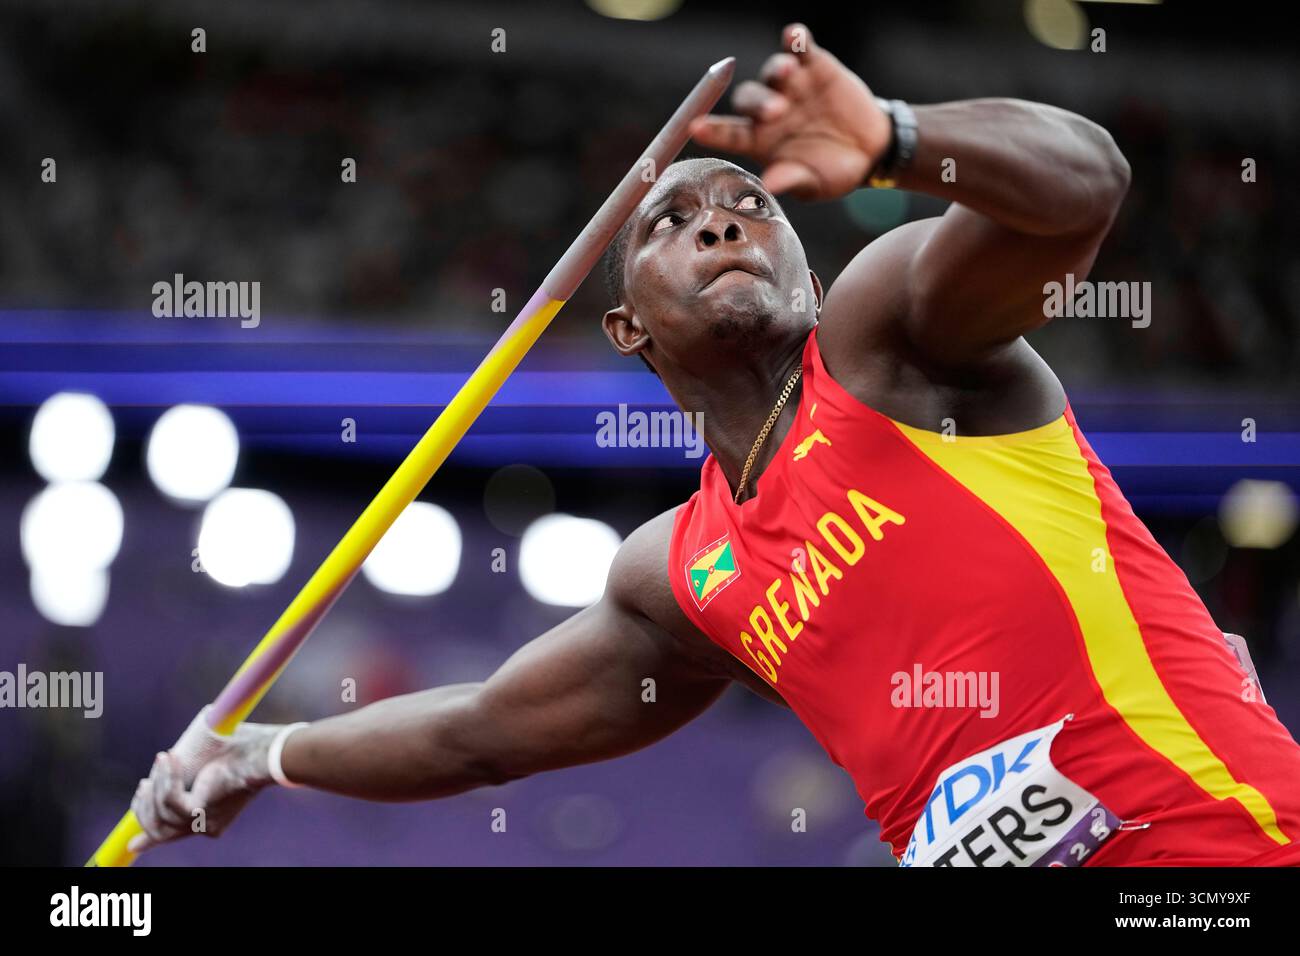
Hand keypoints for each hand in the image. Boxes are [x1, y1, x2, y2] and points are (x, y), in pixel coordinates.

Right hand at [128, 709, 282, 853]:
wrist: (267, 753)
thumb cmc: (246, 750)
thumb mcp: (212, 763)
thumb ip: (192, 769)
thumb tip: (170, 756)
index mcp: (210, 817)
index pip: (173, 835)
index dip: (150, 840)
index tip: (133, 845)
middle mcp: (206, 825)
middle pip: (159, 830)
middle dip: (143, 808)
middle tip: (144, 783)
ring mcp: (203, 822)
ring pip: (160, 813)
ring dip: (157, 783)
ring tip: (164, 756)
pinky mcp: (201, 811)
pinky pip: (169, 799)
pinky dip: (166, 777)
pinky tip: (168, 757)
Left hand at [688, 22, 892, 200]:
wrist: (869, 150)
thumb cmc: (832, 172)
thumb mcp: (814, 183)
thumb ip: (792, 178)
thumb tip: (771, 183)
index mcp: (760, 142)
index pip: (729, 135)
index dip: (712, 131)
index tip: (695, 128)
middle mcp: (768, 110)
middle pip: (749, 99)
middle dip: (758, 103)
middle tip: (774, 111)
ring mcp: (790, 85)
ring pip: (772, 72)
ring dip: (776, 69)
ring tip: (787, 71)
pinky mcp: (814, 65)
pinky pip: (800, 48)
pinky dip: (796, 40)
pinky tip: (794, 36)